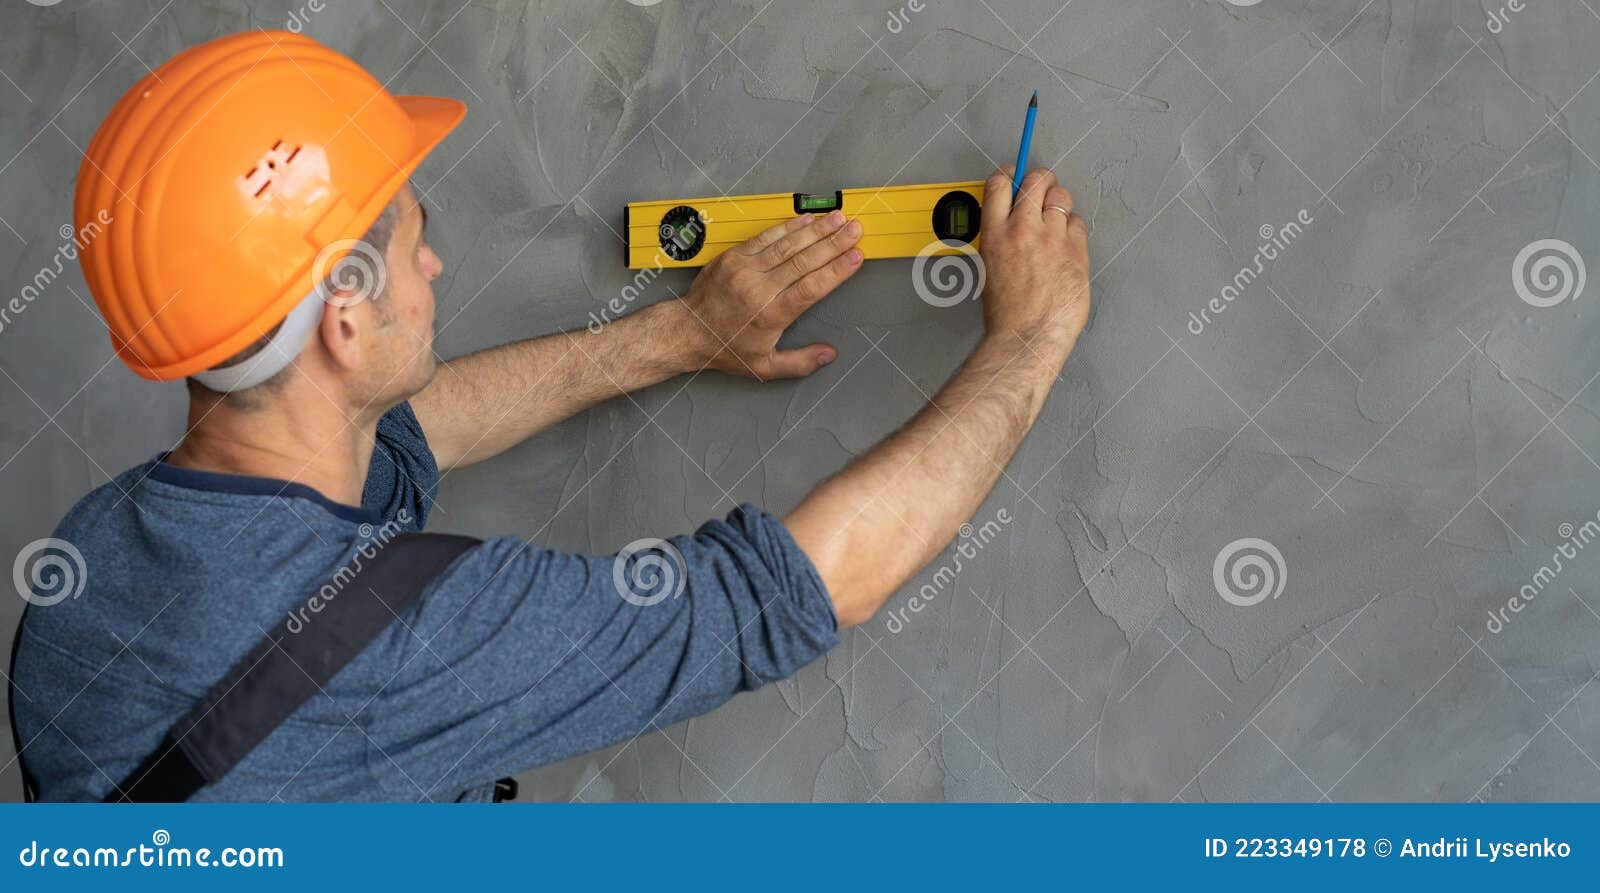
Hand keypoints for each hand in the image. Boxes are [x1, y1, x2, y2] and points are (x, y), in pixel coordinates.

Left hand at [678, 210, 863, 379]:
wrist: (687, 330)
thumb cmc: (726, 347)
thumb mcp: (764, 367)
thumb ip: (800, 362)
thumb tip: (829, 355)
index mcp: (769, 315)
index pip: (810, 287)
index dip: (836, 270)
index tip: (856, 256)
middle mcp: (758, 288)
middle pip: (804, 261)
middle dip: (833, 243)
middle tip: (855, 230)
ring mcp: (744, 269)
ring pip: (787, 244)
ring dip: (816, 229)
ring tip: (838, 219)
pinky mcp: (734, 256)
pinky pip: (766, 237)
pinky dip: (789, 226)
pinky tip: (807, 219)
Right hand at [976, 166, 1090, 349]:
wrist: (1028, 337)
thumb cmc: (1007, 314)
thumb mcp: (989, 267)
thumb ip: (1000, 238)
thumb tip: (1009, 222)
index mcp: (995, 234)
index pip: (1000, 184)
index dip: (1009, 174)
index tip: (1013, 175)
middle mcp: (1024, 230)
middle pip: (1037, 180)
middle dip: (1040, 180)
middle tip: (1042, 189)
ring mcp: (1053, 239)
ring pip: (1062, 197)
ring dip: (1059, 203)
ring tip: (1055, 220)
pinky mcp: (1076, 251)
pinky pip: (1079, 224)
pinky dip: (1073, 230)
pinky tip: (1066, 245)